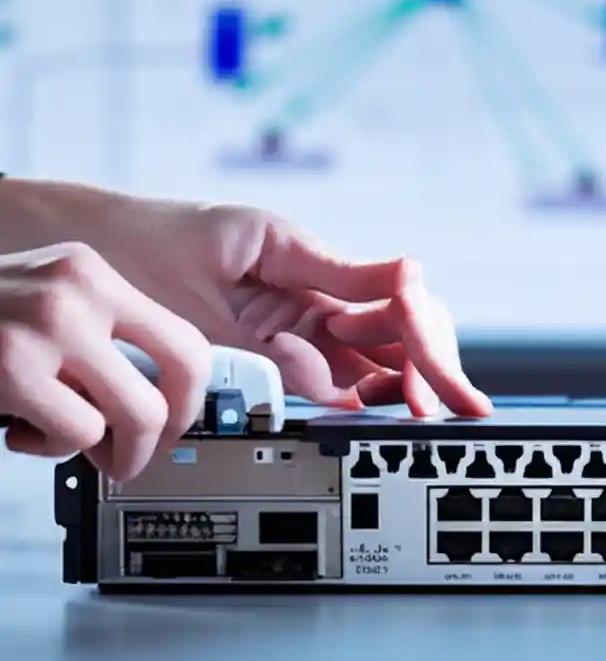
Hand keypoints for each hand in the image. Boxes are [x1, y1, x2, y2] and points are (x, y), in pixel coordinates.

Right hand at [0, 242, 212, 480]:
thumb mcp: (38, 305)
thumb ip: (96, 336)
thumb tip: (159, 397)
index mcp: (88, 274)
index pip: (186, 338)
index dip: (190, 396)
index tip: (174, 422)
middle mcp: (77, 291)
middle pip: (182, 375)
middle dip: (166, 430)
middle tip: (135, 453)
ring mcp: (48, 326)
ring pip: (136, 413)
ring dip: (106, 447)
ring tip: (63, 439)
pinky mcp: (14, 367)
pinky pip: (78, 433)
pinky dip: (52, 448)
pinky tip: (18, 430)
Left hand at [83, 194, 491, 417]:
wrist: (93, 249)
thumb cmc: (153, 243)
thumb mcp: (241, 260)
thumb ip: (307, 304)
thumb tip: (376, 324)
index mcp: (313, 263)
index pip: (399, 302)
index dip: (423, 343)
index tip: (431, 384)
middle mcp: (320, 292)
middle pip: (409, 329)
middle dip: (438, 367)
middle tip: (458, 409)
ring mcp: (307, 321)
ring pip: (386, 356)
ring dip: (412, 385)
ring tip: (428, 417)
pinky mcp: (287, 349)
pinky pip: (343, 376)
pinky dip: (371, 397)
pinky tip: (387, 415)